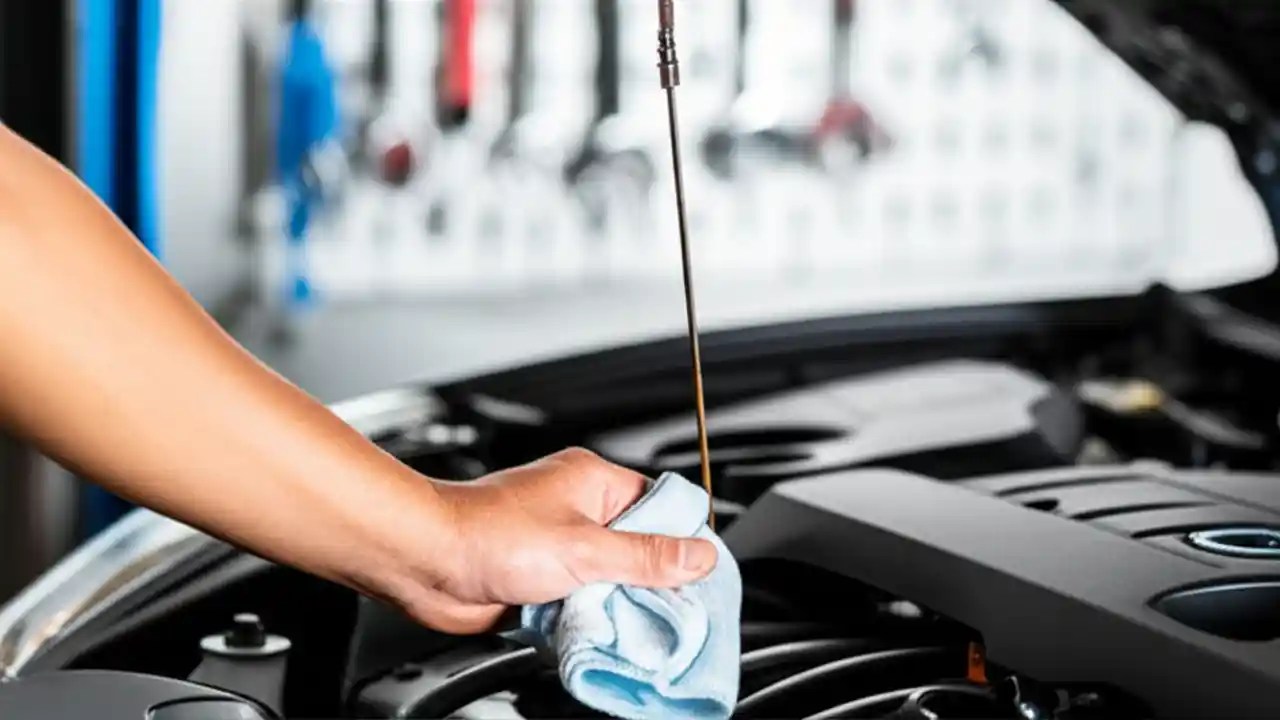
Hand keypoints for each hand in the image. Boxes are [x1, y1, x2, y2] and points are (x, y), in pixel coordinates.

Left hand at [386, 448, 718, 633]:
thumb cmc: (490, 535)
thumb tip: (697, 555)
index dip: (680, 540)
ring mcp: (556, 544)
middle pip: (636, 548)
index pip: (660, 506)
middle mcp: (577, 509)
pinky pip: (579, 599)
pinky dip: (585, 616)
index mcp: (594, 482)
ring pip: (608, 579)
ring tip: (622, 620)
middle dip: (646, 582)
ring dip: (613, 603)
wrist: (426, 563)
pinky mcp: (538, 578)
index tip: (697, 574)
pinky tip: (590, 628)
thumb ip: (645, 557)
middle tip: (663, 608)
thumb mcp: (585, 550)